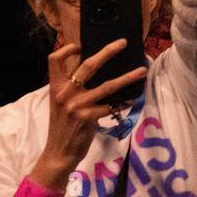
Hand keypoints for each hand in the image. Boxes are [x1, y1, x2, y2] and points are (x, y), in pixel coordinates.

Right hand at [36, 42, 148, 179]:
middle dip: (108, 51)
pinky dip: (123, 102)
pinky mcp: (87, 117)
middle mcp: (65, 93)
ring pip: (108, 85)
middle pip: (88, 65)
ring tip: (142, 70)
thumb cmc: (63, 126)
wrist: (58, 153)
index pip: (54, 60)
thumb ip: (72, 88)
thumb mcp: (61, 104)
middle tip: (123, 42)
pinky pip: (111, 106)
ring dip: (128, 77)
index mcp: (56, 87)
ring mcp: (76, 105)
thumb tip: (94, 70)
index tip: (81, 44)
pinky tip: (131, 99)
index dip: (67, 49)